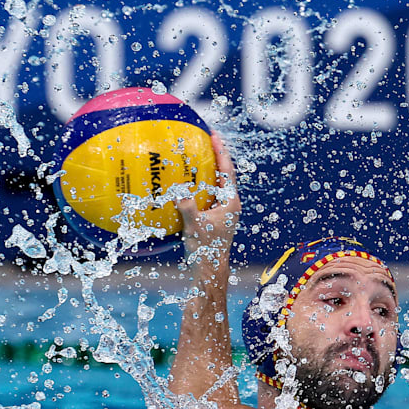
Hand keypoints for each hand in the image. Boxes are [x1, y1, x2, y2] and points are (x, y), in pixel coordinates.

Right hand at [177, 132, 240, 266]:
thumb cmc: (206, 251)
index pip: (228, 171)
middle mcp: (229, 205)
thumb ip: (188, 208)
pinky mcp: (214, 218)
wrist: (209, 272)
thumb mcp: (195, 227)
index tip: (213, 135)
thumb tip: (178, 191)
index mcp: (230, 203)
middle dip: (215, 156)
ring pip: (216, 184)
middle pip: (224, 174)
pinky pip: (207, 195)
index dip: (221, 151)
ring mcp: (223, 211)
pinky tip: (185, 183)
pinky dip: (199, 185)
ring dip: (207, 170)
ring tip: (195, 155)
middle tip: (205, 140)